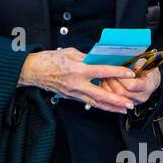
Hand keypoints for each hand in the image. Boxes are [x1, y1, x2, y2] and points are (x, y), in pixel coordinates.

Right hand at [18, 48, 136, 112]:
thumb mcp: (70, 52)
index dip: (117, 72)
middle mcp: (76, 84)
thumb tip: (100, 60)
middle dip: (117, 100)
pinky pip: (88, 102)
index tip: (129, 74)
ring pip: (96, 102)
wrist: (32, 71)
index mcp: (77, 70)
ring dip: (111, 107)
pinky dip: (100, 105)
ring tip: (123, 109)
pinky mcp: (70, 97)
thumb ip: (86, 57)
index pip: (102, 71)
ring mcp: (73, 93)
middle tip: (130, 104)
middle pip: (101, 95)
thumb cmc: (49, 59)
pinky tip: (109, 107)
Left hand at [97, 64, 160, 105]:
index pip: (131, 85)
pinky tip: (105, 85)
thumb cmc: (147, 71)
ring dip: (108, 88)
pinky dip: (108, 93)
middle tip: (106, 73)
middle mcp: (141, 96)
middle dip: (112, 82)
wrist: (152, 81)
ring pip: (116, 97)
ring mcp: (134, 102)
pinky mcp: (127, 105)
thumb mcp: (145, 64)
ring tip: (104, 78)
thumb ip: (138, 64)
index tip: (116, 71)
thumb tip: (130, 65)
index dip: (121, 78)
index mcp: (147, 86)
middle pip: (122, 92)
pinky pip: (114, 101)